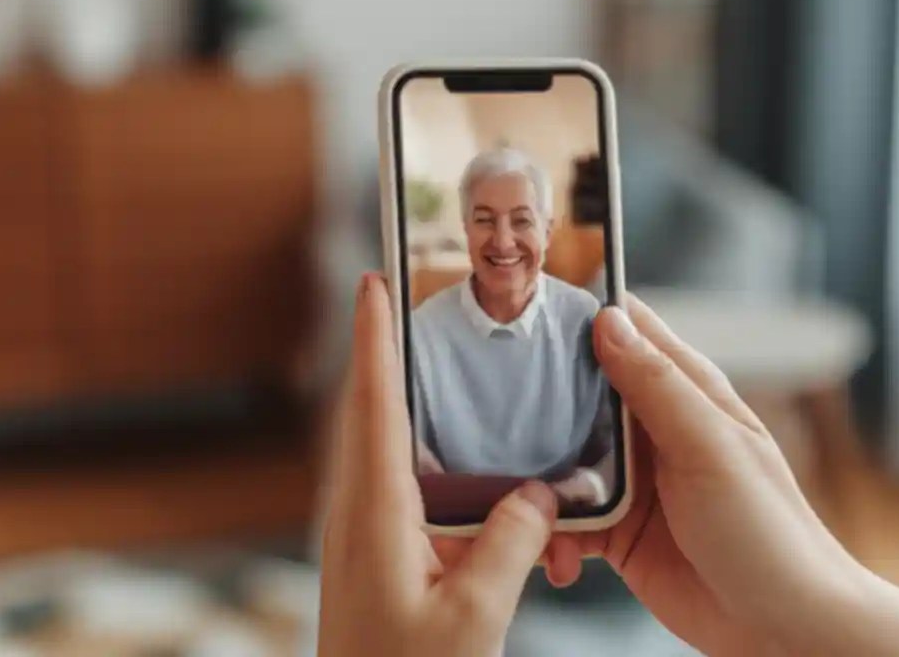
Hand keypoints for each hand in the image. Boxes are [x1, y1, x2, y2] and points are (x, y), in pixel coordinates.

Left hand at [318, 274, 558, 656]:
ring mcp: (361, 534)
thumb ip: (510, 545)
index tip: (373, 281)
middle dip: (385, 351)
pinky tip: (451, 452)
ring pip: (380, 446)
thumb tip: (540, 495)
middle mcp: (358, 512)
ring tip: (431, 358)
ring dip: (400, 397)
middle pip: (369, 411)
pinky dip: (417, 448)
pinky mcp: (374, 556)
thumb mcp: (475, 617)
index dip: (375, 339)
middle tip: (409, 299)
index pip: (374, 404)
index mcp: (376, 513)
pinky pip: (395, 482)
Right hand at [548, 297, 898, 656]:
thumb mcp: (710, 446)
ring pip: (561, 457)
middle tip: (493, 417)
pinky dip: (549, 533)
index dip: (576, 317)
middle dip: (537, 403)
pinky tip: (553, 553)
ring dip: (537, 479)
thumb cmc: (770, 533)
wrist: (784, 628)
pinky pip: (565, 518)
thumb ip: (657, 384)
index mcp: (685, 391)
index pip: (625, 330)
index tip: (522, 317)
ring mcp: (633, 480)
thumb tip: (608, 320)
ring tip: (523, 504)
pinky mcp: (617, 531)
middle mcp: (654, 429)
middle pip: (578, 392)